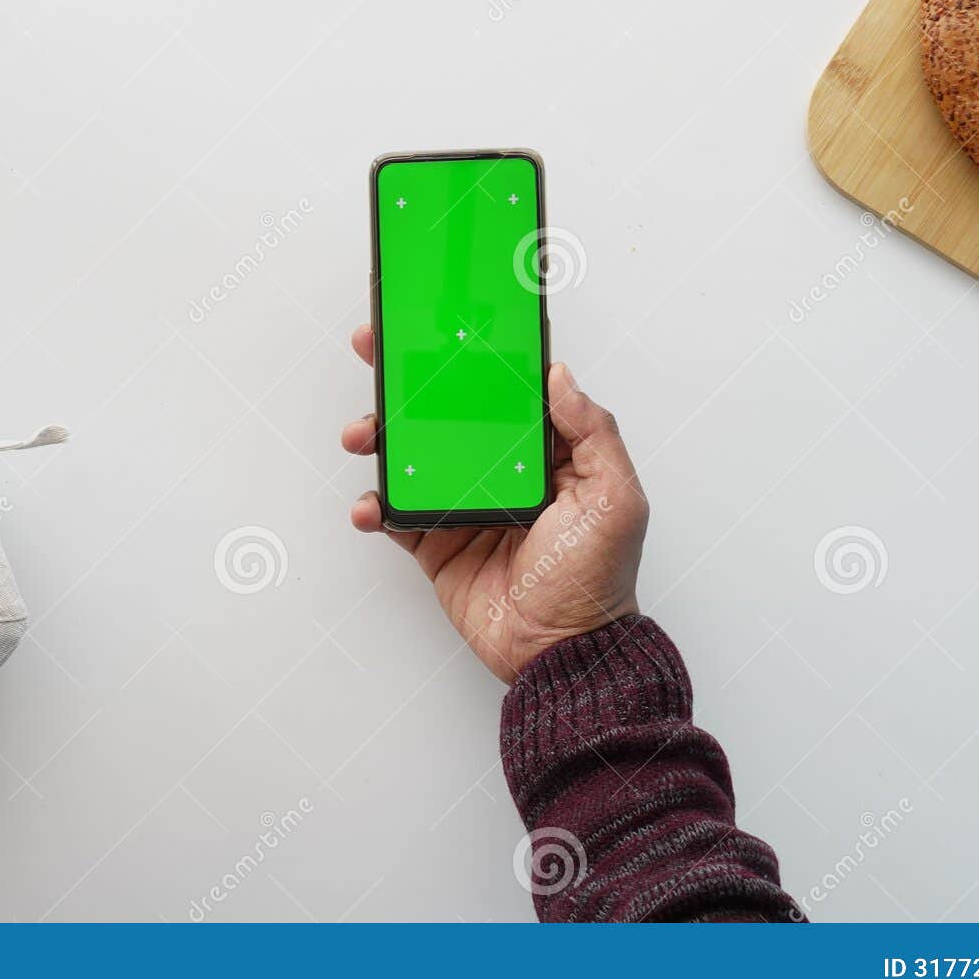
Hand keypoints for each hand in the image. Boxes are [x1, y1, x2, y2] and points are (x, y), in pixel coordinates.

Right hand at [341, 324, 648, 682]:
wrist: (561, 653)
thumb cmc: (598, 580)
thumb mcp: (616, 497)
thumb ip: (593, 431)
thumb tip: (560, 374)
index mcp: (544, 452)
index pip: (505, 390)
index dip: (474, 356)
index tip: (442, 325)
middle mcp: (500, 471)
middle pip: (447, 412)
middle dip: (407, 382)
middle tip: (375, 350)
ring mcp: (464, 505)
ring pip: (412, 456)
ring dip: (380, 438)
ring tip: (362, 435)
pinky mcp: (436, 544)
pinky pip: (395, 514)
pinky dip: (373, 506)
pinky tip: (369, 504)